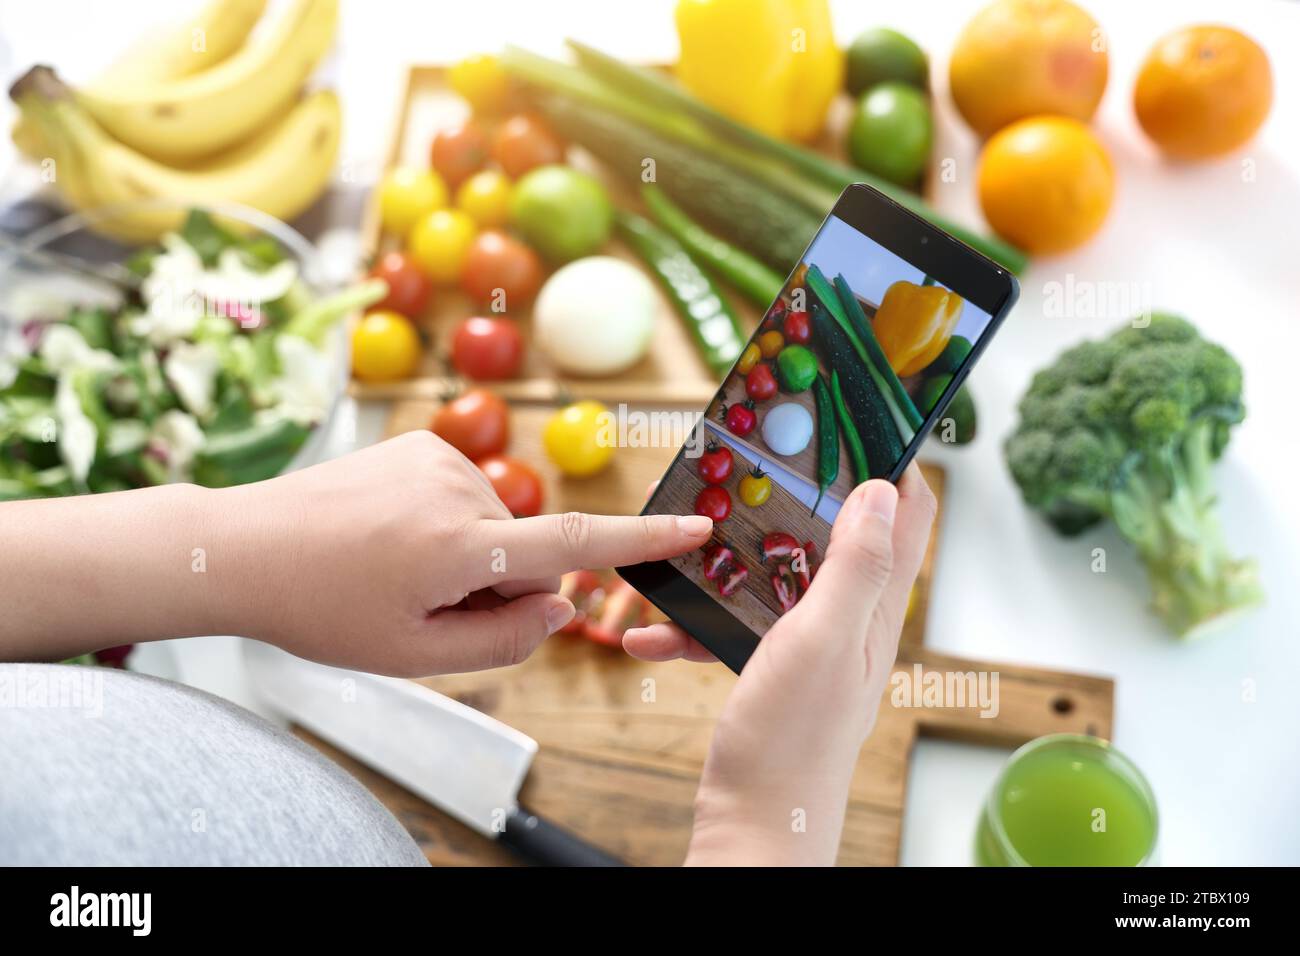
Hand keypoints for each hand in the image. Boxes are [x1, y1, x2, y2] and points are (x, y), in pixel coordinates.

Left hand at [0, 430, 712, 672]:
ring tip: (394, 568)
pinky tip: (391, 535)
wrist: (241, 546)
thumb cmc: (323, 610)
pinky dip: (447, 521)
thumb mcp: (413, 656)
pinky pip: (465, 494)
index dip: (643, 540)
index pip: (575, 543)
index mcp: (458, 546)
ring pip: (495, 524)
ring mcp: (438, 455)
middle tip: (421, 606)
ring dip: (467, 554)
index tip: (699, 526)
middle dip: (494, 585)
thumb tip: (564, 605)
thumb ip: (502, 640)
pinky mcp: (420, 439)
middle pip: (524, 552)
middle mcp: (457, 487)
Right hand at [624, 465, 936, 865]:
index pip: (907, 515)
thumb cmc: (792, 741)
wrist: (754, 825)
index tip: (857, 416)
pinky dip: (693, 623)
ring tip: (685, 547)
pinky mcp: (769, 669)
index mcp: (874, 607)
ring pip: (772, 576)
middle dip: (796, 495)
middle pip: (834, 534)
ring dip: (730, 559)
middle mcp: (848, 619)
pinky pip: (730, 628)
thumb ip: (855, 567)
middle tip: (757, 461)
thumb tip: (878, 489)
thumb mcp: (825, 641)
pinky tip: (651, 629)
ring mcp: (807, 644)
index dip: (893, 459)